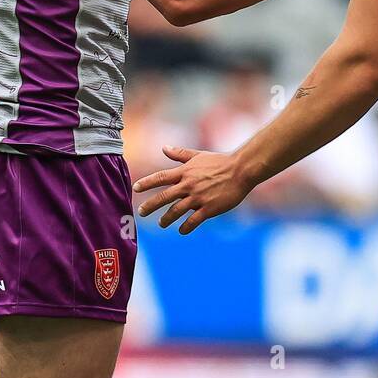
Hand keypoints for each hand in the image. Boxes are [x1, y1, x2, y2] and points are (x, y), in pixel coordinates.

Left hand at [133, 145, 254, 234]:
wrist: (241, 170)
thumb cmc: (220, 162)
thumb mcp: (199, 156)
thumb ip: (180, 154)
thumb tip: (164, 147)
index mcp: (185, 172)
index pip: (161, 177)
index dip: (147, 183)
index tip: (136, 188)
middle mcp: (189, 185)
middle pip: (164, 197)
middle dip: (150, 206)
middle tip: (141, 212)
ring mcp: (199, 198)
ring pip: (176, 211)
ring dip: (166, 219)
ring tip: (161, 223)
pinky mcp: (209, 208)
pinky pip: (193, 221)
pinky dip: (185, 227)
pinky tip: (181, 230)